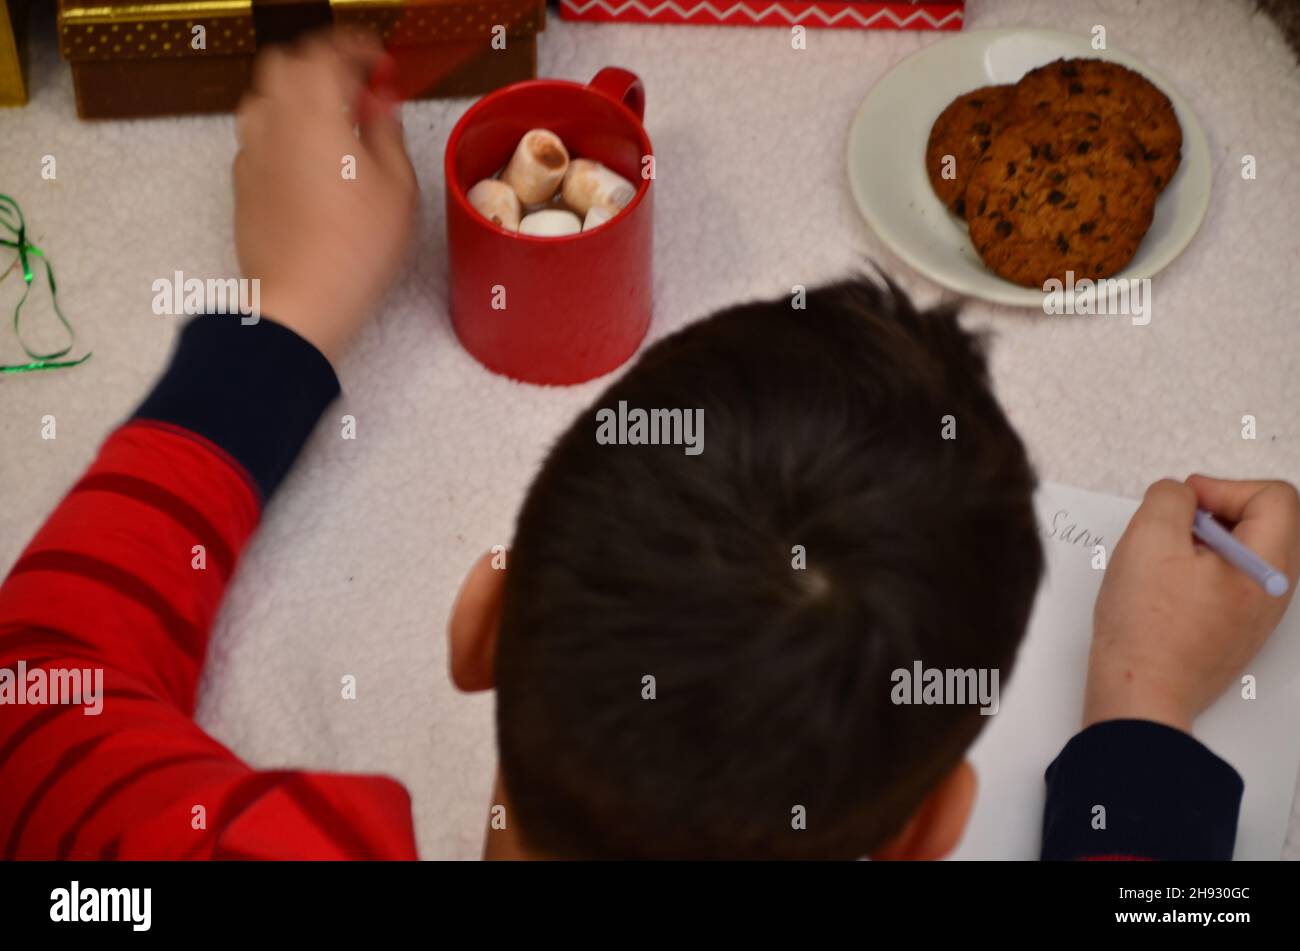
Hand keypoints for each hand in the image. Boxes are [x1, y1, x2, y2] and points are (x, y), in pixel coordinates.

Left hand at [233, 30, 417, 364]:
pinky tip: (312, 160)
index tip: (378, 60)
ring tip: (333, 121)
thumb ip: (386, 131)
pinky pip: (260, 135)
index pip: (329, 51)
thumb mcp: (398, 186)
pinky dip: (284, 130)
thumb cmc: (353, 250)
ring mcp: (251, 150)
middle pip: (287, 63)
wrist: (301, 301)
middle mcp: (273, 119)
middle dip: (322, 64)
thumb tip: (380, 104)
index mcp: (314, 109)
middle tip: (357, 86)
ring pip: (266, 96)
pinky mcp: (243, 181)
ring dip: (298, 95)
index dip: (358, 49)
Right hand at [1084, 476, 1299, 731]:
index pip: (1273, 497)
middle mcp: (1272, 591)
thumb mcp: (1148, 539)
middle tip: (1172, 530)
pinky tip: (1165, 588)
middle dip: (1213, 514)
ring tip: (1164, 562)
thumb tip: (1180, 495)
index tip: (1186, 506)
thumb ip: (1169, 499)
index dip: (1224, 488)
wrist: (1140, 691)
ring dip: (1201, 544)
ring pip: (1241, 552)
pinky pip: (1227, 582)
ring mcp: (1256, 615)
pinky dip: (1197, 572)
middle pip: (1262, 522)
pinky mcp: (1234, 630)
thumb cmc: (1147, 628)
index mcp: (1268, 567)